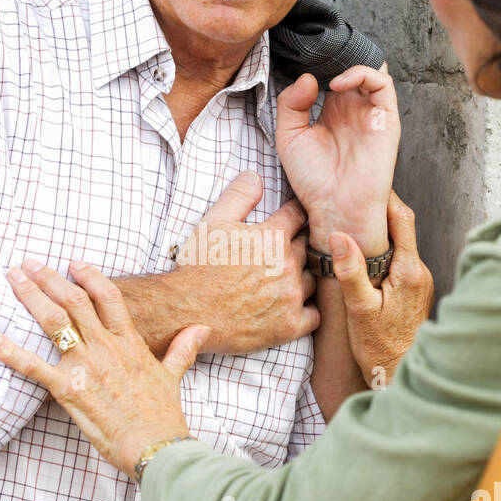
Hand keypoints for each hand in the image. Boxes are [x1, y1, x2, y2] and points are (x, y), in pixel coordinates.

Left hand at [0, 262, 209, 478]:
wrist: (156, 446)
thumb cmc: (163, 416)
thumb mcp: (173, 377)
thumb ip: (182, 349)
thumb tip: (201, 328)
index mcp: (129, 343)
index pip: (107, 297)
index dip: (89, 276)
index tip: (73, 263)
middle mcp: (105, 347)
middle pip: (73, 301)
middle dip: (49, 278)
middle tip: (28, 264)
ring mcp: (85, 366)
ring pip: (53, 321)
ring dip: (30, 296)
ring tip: (13, 278)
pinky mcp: (67, 389)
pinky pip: (31, 365)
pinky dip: (7, 348)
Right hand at [166, 170, 319, 352]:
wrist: (186, 311)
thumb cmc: (197, 267)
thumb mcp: (213, 223)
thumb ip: (238, 195)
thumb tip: (255, 175)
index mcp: (272, 237)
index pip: (298, 216)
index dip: (294, 216)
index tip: (292, 220)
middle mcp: (287, 265)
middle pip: (307, 248)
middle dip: (298, 247)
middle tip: (283, 253)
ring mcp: (290, 296)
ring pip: (312, 280)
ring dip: (303, 278)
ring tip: (286, 280)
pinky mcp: (289, 325)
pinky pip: (314, 315)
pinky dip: (307, 310)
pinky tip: (292, 306)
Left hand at [276, 62, 400, 252]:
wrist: (333, 207)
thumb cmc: (313, 181)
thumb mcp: (289, 138)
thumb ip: (290, 104)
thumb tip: (306, 78)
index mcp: (332, 111)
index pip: (331, 73)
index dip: (319, 61)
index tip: (300, 55)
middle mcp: (353, 109)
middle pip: (352, 66)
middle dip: (335, 55)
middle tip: (315, 53)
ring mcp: (370, 113)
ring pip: (371, 69)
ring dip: (350, 62)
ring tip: (327, 71)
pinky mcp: (386, 119)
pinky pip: (383, 84)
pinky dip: (363, 74)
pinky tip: (337, 84)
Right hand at [328, 189, 433, 386]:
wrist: (400, 373)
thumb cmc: (380, 347)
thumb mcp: (359, 309)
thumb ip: (351, 272)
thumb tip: (340, 238)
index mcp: (409, 271)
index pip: (402, 219)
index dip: (385, 199)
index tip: (365, 186)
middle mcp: (419, 271)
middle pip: (402, 227)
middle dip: (379, 211)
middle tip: (354, 199)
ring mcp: (419, 281)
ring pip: (400, 244)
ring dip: (379, 232)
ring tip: (354, 223)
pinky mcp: (414, 290)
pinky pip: (399, 260)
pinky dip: (382, 251)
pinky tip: (363, 255)